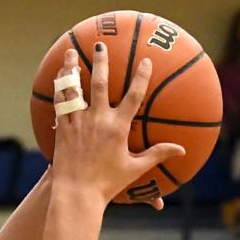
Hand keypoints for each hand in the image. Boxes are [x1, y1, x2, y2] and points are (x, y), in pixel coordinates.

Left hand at [50, 45, 184, 208]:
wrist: (78, 194)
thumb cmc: (108, 184)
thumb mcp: (135, 169)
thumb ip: (157, 154)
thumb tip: (181, 150)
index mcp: (117, 128)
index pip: (133, 96)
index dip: (141, 77)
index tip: (146, 61)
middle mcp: (97, 120)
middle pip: (99, 83)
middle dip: (101, 62)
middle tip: (101, 45)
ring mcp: (78, 123)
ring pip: (74, 89)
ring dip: (72, 68)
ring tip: (71, 53)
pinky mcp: (63, 129)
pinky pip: (61, 103)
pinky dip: (60, 87)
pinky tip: (58, 76)